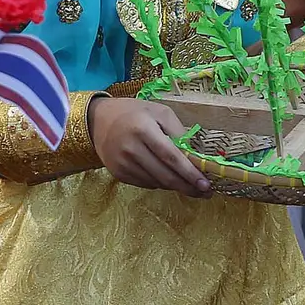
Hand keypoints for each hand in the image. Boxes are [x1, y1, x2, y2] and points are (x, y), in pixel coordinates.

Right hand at [90, 96, 209, 196]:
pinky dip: (161, 183)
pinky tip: (168, 178)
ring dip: (176, 186)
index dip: (189, 173)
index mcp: (143, 129)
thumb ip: (178, 132)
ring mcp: (123, 164)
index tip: (205, 184)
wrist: (98, 121)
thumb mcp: (159, 112)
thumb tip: (196, 157)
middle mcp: (131, 148)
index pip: (170, 156)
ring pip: (157, 183)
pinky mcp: (118, 174)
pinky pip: (146, 184)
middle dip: (188, 186)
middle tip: (205, 192)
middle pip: (165, 175)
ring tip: (190, 185)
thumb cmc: (135, 113)